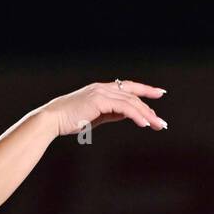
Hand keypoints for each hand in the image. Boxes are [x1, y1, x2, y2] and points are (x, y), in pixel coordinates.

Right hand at [43, 80, 166, 137]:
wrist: (51, 120)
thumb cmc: (68, 120)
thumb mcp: (95, 116)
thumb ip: (111, 113)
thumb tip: (127, 114)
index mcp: (101, 90)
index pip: (128, 88)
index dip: (145, 90)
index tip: (159, 93)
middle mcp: (103, 88)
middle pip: (133, 96)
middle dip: (149, 109)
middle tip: (161, 123)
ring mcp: (101, 93)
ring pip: (131, 102)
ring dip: (146, 115)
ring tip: (157, 126)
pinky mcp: (100, 100)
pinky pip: (124, 108)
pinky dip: (136, 115)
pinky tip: (144, 124)